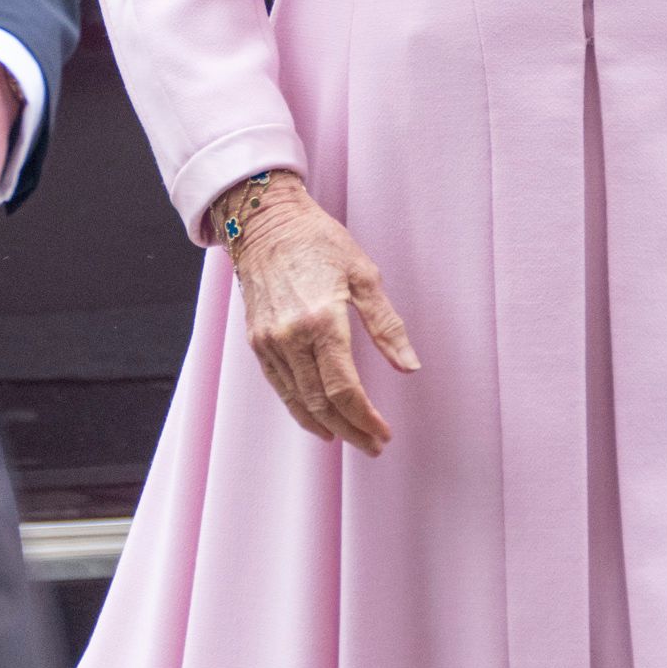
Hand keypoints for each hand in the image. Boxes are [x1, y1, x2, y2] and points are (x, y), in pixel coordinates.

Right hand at [219, 172, 418, 452]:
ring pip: (299, 400)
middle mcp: (291, 337)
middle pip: (322, 403)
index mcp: (323, 321)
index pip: (345, 388)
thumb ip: (387, 326)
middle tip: (374, 446)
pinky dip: (300, 409)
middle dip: (351, 431)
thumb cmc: (318, 241)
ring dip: (327, 427)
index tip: (384, 433)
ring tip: (351, 439)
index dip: (366, 418)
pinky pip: (280, 386)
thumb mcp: (365, 274)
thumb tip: (410, 366)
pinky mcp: (257, 341)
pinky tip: (318, 421)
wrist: (265, 222)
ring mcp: (269, 342)